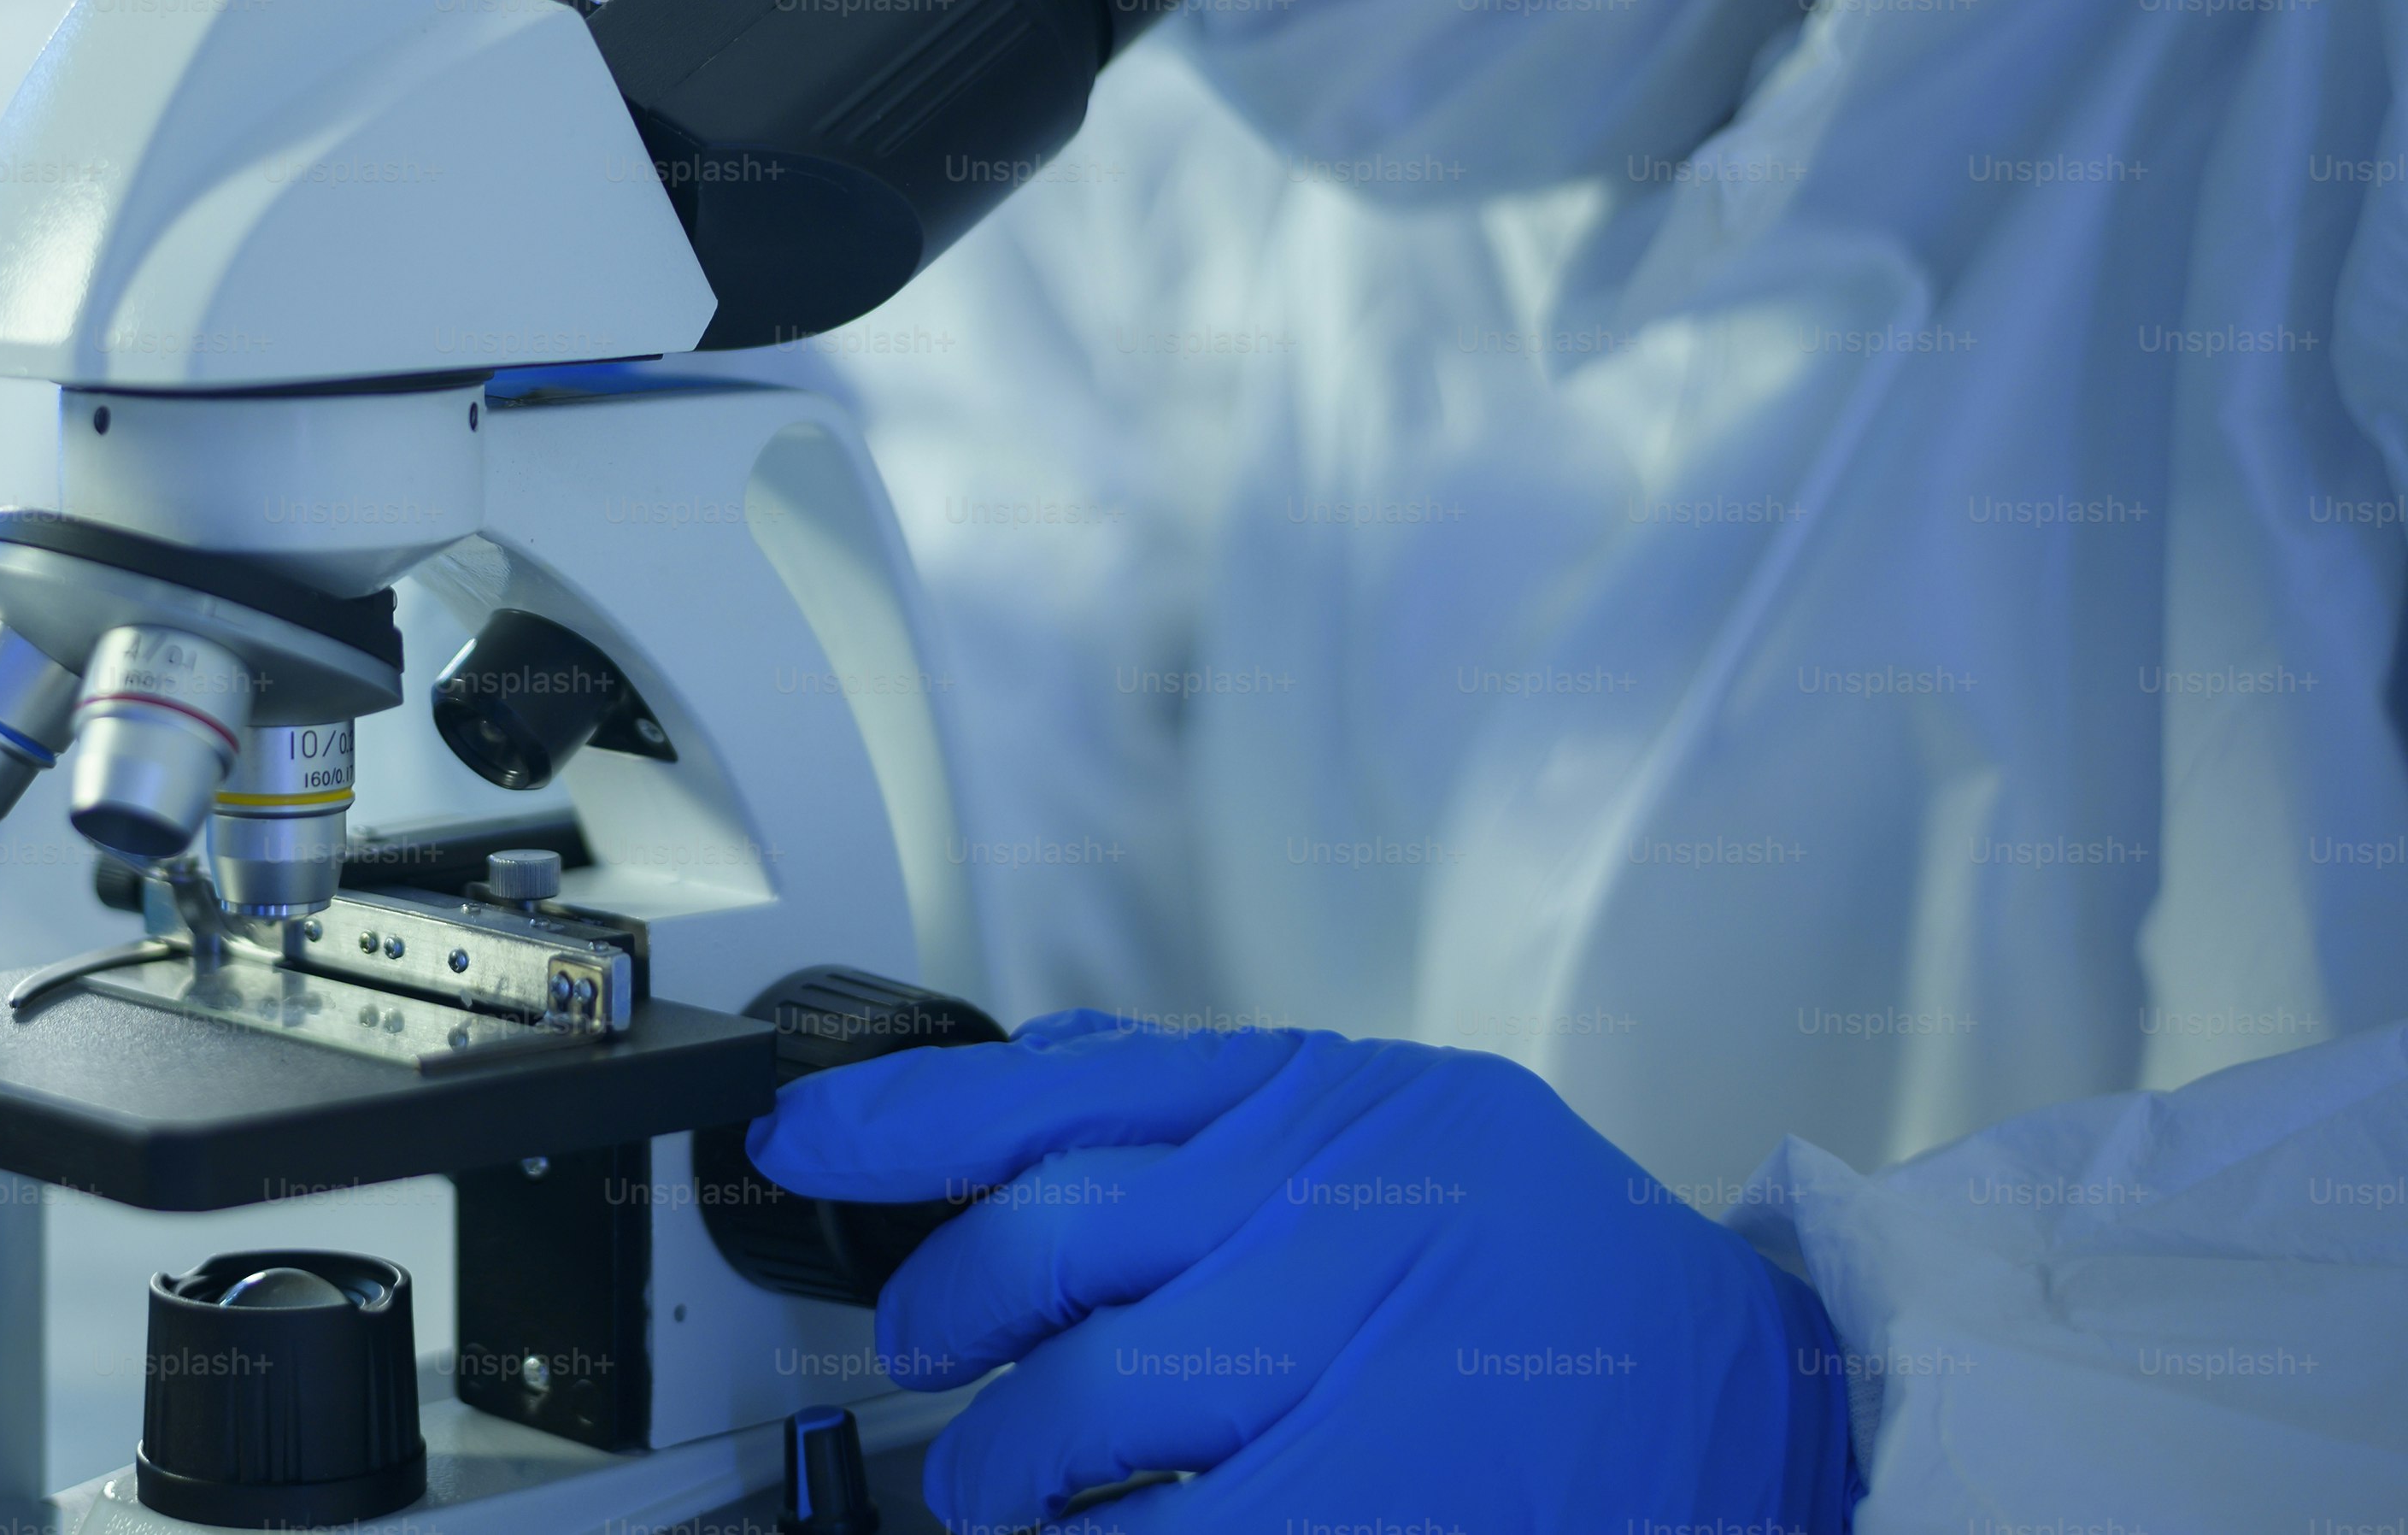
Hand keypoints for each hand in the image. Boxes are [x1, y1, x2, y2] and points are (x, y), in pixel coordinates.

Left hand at [747, 1012, 1856, 1534]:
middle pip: (1055, 1236)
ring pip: (1095, 1399)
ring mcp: (1376, 1351)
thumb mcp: (1403, 1131)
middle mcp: (1346, 1199)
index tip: (797, 1142)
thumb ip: (1217, 1110)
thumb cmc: (1553, 1277)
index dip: (905, 1113)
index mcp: (1334, 1101)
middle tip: (924, 1357)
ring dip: (1008, 1470)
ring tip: (1000, 1496)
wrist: (1775, 1407)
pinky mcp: (1402, 1494)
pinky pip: (1190, 1528)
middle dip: (948, 1310)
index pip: (1071, 1082)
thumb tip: (1019, 1087)